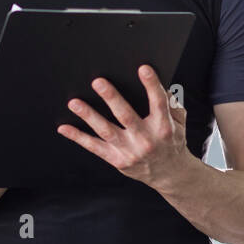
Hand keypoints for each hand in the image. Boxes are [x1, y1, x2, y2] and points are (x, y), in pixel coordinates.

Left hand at [56, 64, 189, 188]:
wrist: (169, 174)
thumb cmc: (171, 142)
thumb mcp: (179, 122)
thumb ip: (171, 104)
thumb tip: (161, 85)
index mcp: (163, 126)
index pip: (158, 102)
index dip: (151, 85)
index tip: (143, 68)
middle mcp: (145, 139)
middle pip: (126, 116)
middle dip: (112, 98)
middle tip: (98, 82)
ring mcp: (129, 150)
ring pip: (106, 131)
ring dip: (89, 116)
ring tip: (74, 103)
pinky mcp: (117, 159)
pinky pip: (94, 147)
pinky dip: (78, 138)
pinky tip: (64, 128)